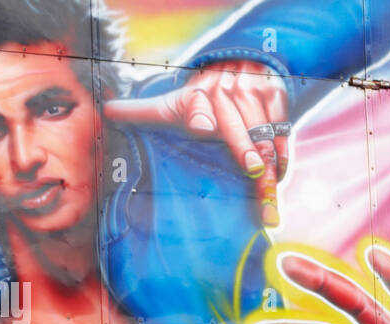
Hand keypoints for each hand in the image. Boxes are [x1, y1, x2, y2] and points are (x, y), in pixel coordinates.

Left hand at [103, 59, 287, 225]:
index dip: (199, 116)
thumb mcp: (169, 104)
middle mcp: (225, 93)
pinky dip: (283, 155)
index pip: (197, 107)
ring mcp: (252, 93)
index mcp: (196, 99)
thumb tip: (106, 111)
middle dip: (246, 150)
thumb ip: (141, 111)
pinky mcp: (275, 96)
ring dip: (269, 166)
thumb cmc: (200, 97)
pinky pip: (281, 129)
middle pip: (237, 128)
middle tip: (253, 172)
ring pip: (263, 133)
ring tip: (268, 194)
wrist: (235, 63)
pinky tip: (278, 176)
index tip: (200, 126)